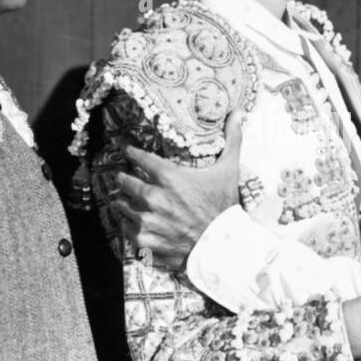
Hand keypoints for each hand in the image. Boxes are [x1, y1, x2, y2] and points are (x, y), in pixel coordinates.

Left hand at [110, 111, 243, 268]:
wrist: (223, 247)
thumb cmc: (224, 208)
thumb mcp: (229, 172)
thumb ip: (232, 140)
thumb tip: (238, 113)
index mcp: (170, 177)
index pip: (141, 158)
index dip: (133, 153)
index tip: (128, 151)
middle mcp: (154, 198)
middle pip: (125, 181)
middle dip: (123, 178)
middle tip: (122, 177)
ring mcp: (147, 220)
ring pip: (122, 206)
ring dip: (123, 202)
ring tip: (122, 201)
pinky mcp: (145, 241)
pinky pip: (127, 230)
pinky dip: (128, 227)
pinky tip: (132, 224)